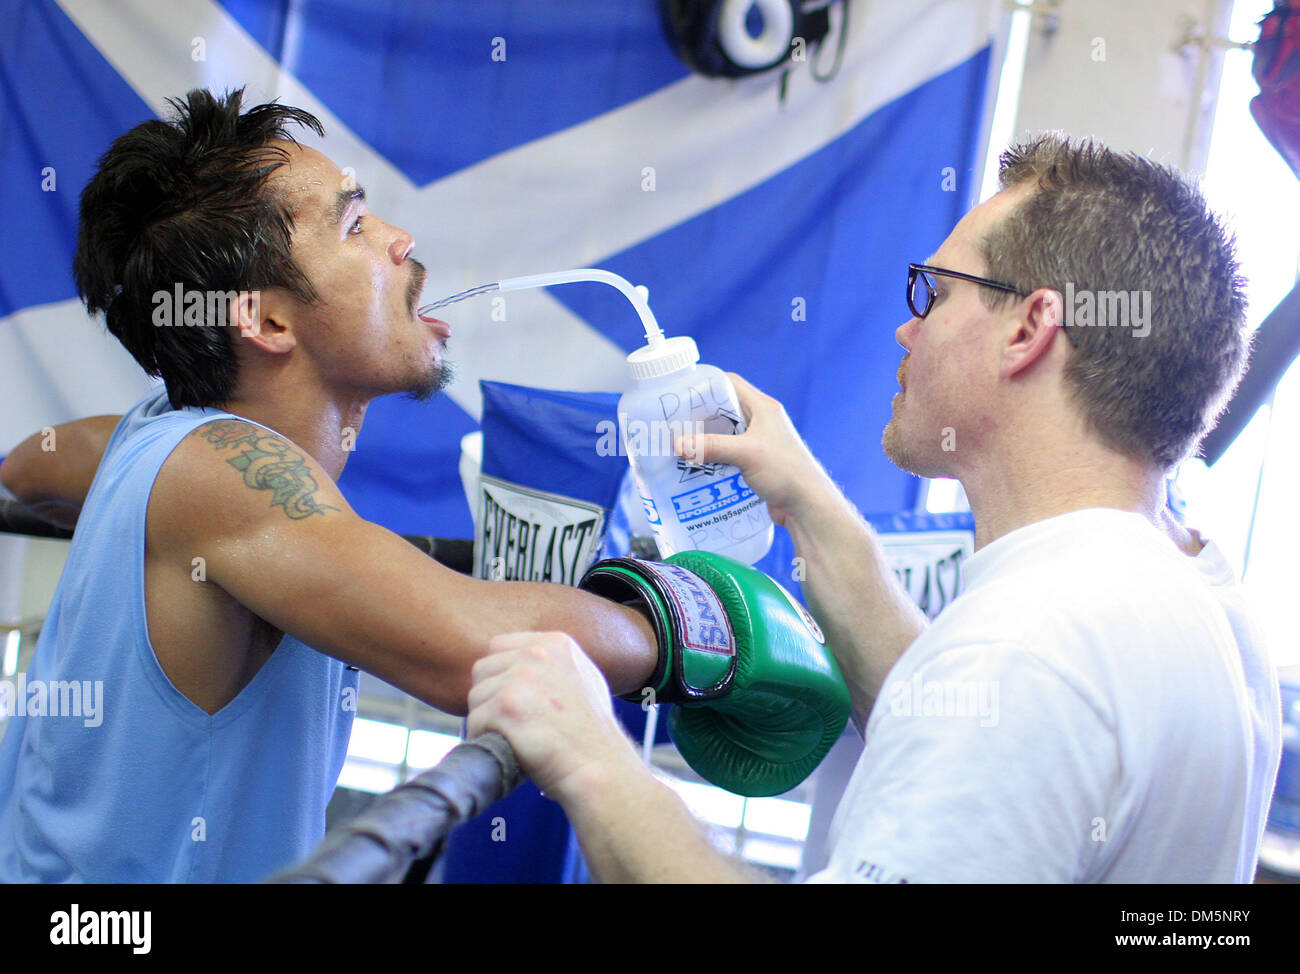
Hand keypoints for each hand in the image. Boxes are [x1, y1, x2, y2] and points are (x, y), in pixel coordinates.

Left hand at [466, 632, 641, 800]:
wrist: (599, 766)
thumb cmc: (591, 733)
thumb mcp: (582, 679)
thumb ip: (551, 664)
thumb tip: (517, 663)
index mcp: (554, 643)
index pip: (499, 646)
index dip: (501, 675)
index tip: (515, 700)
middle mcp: (537, 654)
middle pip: (483, 669)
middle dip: (491, 697)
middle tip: (514, 722)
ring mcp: (521, 678)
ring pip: (476, 696)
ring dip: (488, 720)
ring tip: (517, 736)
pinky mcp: (506, 706)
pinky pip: (474, 721)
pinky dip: (485, 739)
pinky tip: (510, 747)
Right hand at [674, 372, 831, 526]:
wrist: (808, 506)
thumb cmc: (786, 472)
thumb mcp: (746, 454)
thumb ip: (712, 447)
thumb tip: (678, 444)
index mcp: (763, 408)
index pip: (730, 384)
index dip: (706, 385)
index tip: (683, 395)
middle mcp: (762, 421)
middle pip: (724, 410)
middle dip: (701, 416)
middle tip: (676, 424)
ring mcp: (760, 442)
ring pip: (726, 434)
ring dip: (706, 440)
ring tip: (682, 446)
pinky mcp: (757, 463)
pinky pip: (730, 454)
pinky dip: (715, 457)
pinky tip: (699, 467)